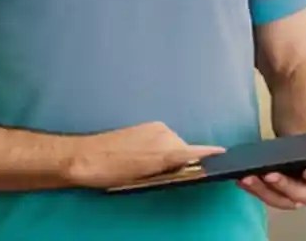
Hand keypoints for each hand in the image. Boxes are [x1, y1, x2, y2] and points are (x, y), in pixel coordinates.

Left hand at [66, 121, 224, 188]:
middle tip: (174, 177)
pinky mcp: (144, 128)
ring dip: (171, 156)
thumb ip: (169, 166)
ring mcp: (153, 128)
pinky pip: (163, 140)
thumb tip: (189, 162)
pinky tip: (149, 161)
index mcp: (164, 144)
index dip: (209, 154)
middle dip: (184, 161)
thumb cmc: (110, 170)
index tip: (223, 153)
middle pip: (184, 149)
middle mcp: (162, 132)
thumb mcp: (142, 174)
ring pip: (173, 145)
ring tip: (155, 171)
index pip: (194, 150)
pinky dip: (162, 150)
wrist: (82, 157)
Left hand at [239, 163, 305, 209]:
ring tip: (248, 178)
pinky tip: (242, 178)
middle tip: (269, 175)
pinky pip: (269, 194)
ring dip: (265, 191)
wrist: (297, 119)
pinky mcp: (279, 190)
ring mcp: (297, 189)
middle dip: (286, 187)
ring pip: (285, 200)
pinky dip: (256, 188)